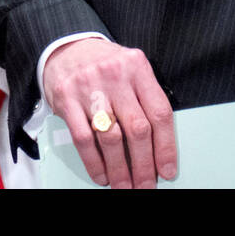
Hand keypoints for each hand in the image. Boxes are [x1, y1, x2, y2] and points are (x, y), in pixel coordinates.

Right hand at [42, 38, 176, 188]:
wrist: (68, 48)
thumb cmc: (106, 65)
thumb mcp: (131, 70)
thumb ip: (145, 98)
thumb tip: (159, 146)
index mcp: (138, 67)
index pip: (159, 112)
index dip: (166, 146)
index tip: (167, 170)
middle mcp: (116, 75)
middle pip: (137, 129)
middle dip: (143, 165)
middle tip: (145, 185)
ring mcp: (90, 87)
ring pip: (111, 138)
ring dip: (120, 169)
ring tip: (125, 186)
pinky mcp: (67, 99)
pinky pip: (83, 139)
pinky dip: (94, 163)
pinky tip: (102, 175)